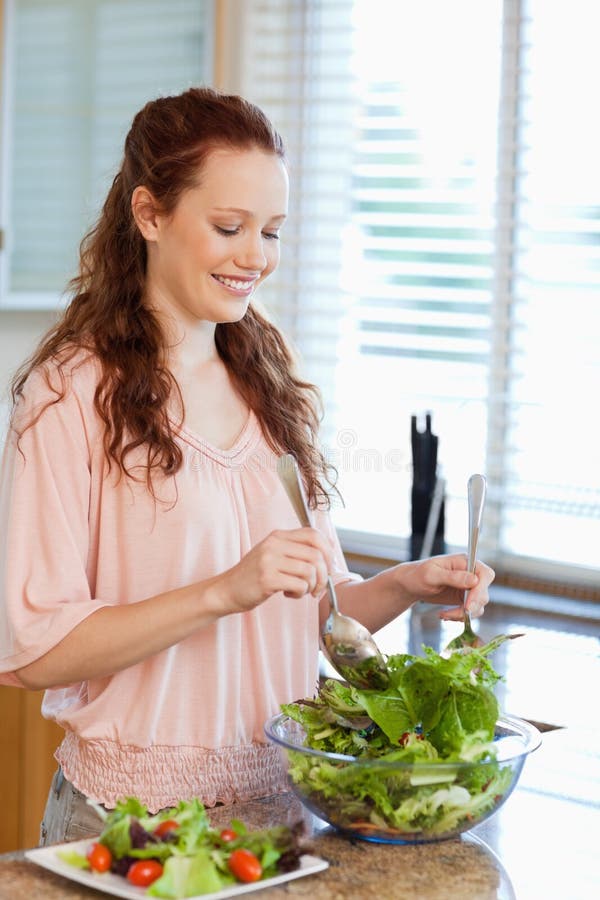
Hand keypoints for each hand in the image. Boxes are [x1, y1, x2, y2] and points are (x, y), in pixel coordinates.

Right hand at [214, 527, 333, 613]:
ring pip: (310, 570)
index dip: (328, 551)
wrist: (226, 590)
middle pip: (317, 554)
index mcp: (278, 536)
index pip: (314, 534)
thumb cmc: (253, 575)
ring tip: (300, 591)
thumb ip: (295, 550)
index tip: (328, 567)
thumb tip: (328, 554)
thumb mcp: (273, 554)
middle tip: (318, 587)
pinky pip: (300, 584)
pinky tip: (289, 594)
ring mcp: (270, 560)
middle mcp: (274, 544)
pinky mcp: (267, 579)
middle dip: (324, 575)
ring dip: (311, 586)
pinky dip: (300, 593)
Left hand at [399, 553, 494, 620]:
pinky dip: (459, 617)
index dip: (480, 590)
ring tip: (444, 615)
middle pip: (483, 592)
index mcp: (464, 562)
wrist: (410, 584)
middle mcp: (470, 573)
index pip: (485, 574)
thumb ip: (453, 577)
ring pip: (479, 605)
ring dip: (463, 614)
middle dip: (471, 607)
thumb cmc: (418, 574)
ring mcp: (468, 587)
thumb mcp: (432, 574)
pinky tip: (445, 615)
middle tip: (454, 614)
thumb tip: (474, 580)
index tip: (468, 605)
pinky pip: (471, 611)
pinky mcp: (465, 598)